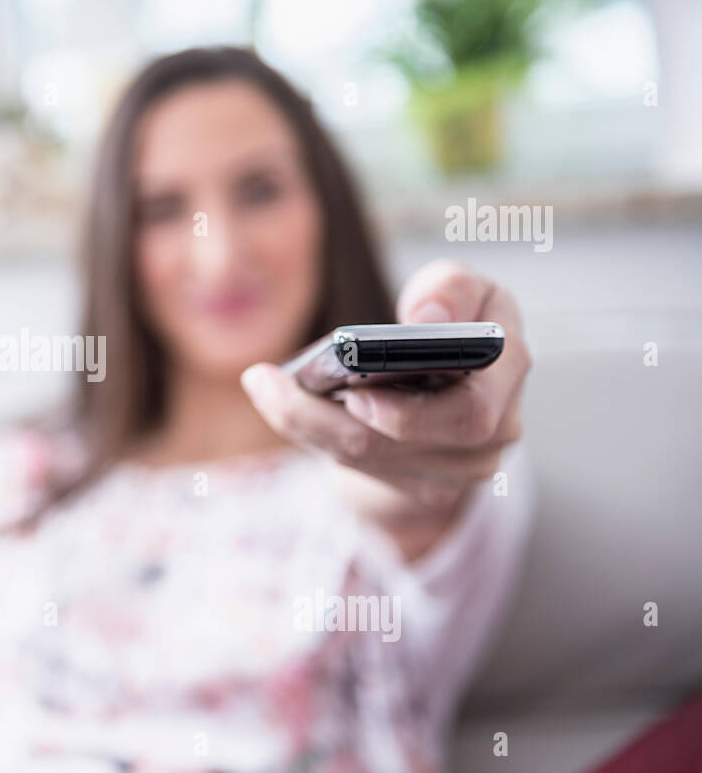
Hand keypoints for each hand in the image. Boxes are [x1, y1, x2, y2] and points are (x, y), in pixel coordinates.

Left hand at [240, 260, 530, 554]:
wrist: (453, 384)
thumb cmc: (456, 323)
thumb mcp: (461, 289)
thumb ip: (452, 287)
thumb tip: (426, 321)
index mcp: (509, 373)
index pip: (473, 411)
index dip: (411, 412)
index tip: (354, 392)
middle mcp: (493, 432)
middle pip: (405, 444)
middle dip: (338, 420)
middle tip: (284, 389)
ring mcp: (457, 468)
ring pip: (369, 457)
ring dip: (307, 422)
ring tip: (262, 384)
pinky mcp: (419, 485)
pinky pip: (356, 464)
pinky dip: (310, 430)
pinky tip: (273, 398)